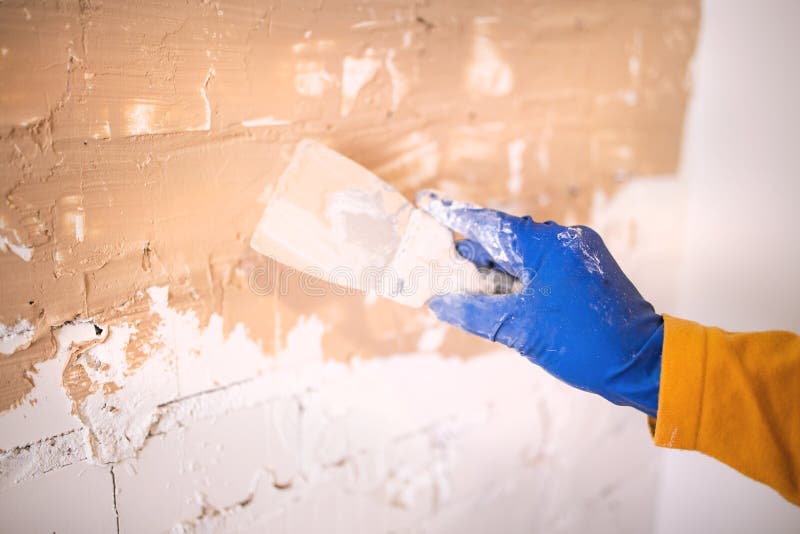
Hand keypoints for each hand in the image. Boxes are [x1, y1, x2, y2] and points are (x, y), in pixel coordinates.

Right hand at [417, 190, 663, 416]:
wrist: (642, 364)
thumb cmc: (586, 342)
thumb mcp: (521, 329)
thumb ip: (475, 312)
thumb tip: (439, 303)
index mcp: (548, 245)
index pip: (489, 224)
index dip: (453, 215)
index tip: (425, 201)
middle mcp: (562, 241)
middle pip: (502, 241)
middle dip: (470, 256)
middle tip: (437, 267)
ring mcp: (575, 256)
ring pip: (519, 258)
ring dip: (492, 275)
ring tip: (462, 292)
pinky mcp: (581, 273)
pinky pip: (537, 270)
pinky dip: (514, 283)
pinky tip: (494, 301)